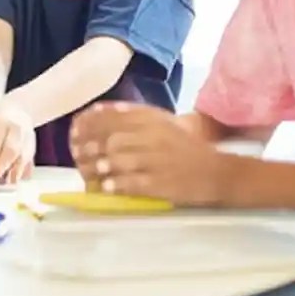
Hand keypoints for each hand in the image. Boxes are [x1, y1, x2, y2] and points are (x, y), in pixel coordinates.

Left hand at [0, 98, 34, 182]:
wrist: (17, 109)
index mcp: (1, 121)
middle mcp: (17, 129)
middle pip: (12, 151)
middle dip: (2, 167)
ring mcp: (28, 138)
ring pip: (23, 158)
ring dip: (13, 173)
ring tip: (4, 184)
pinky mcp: (33, 147)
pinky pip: (30, 161)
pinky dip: (23, 172)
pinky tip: (14, 179)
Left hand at [70, 101, 236, 205]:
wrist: (218, 172)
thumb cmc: (188, 149)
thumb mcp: (165, 124)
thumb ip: (137, 115)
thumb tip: (104, 108)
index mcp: (156, 122)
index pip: (117, 118)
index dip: (92, 123)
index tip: (76, 127)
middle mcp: (155, 138)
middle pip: (114, 140)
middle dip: (91, 146)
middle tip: (77, 152)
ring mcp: (158, 161)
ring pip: (120, 161)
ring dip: (100, 166)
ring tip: (89, 170)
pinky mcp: (162, 183)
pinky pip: (133, 183)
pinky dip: (116, 184)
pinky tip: (106, 187)